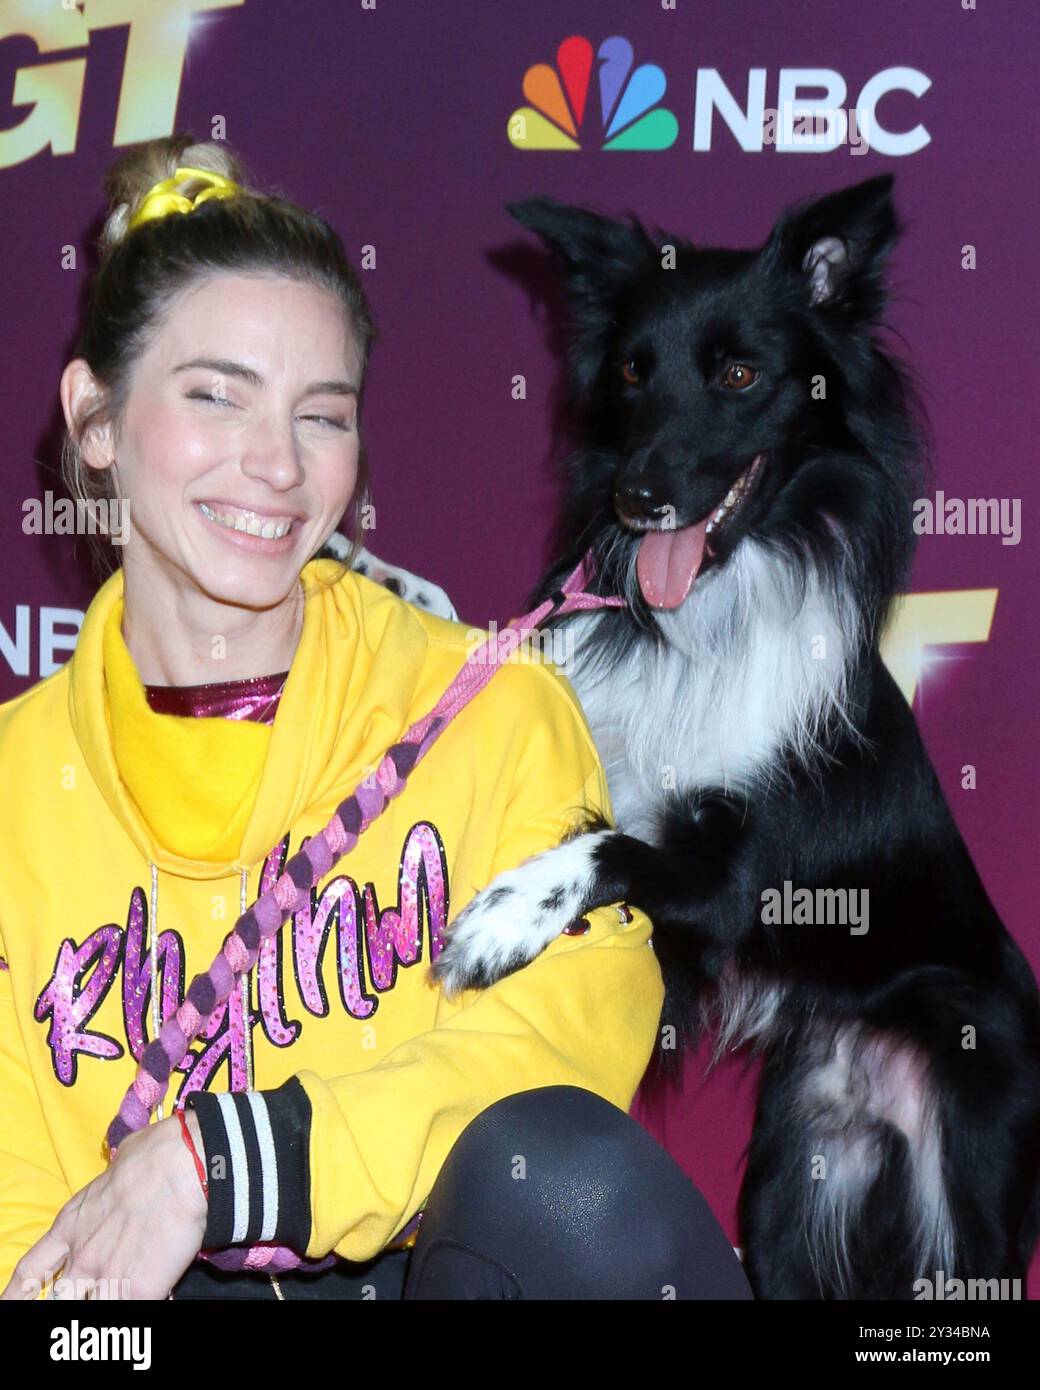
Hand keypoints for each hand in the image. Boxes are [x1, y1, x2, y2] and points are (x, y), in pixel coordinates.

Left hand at [0, 1110, 207, 1300]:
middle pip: (58, 1299)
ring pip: (94, 1308)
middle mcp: (83, 1257)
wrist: (182, 1166)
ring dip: (106, 1300)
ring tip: (121, 1290)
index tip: (10, 1302)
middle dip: (64, 1303)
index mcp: (72, 1225)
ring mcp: (108, 1277)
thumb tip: (124, 1166)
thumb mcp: (118, 1163)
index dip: (16, 1294)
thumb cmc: (153, 1154)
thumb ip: (112, 1178)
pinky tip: (151, 1293)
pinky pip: (131, 1311)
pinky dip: (138, 1303)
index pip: (31, 1271)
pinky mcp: (140, 1290)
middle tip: (74, 1299)